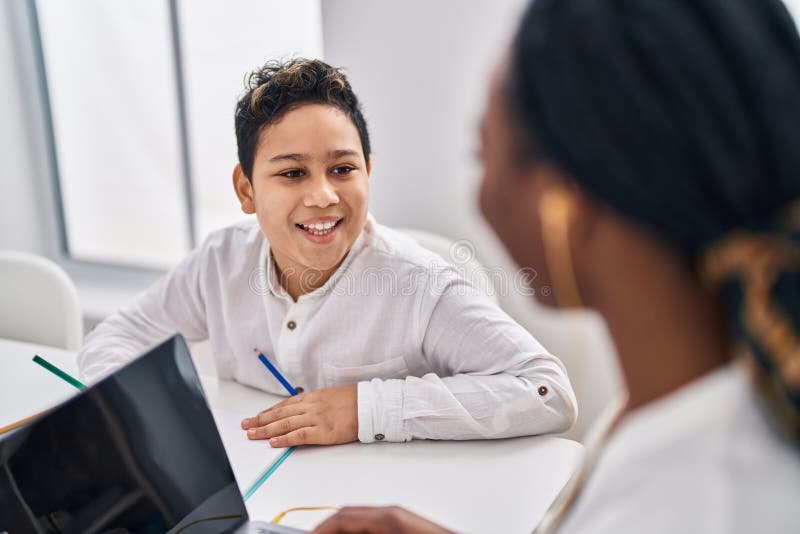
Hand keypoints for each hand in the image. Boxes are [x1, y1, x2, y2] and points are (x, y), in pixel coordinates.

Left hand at [241, 385, 357, 446]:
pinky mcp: (323, 431)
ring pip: (285, 425)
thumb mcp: (330, 397)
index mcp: (312, 397)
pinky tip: (273, 442)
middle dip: (261, 420)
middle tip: (246, 426)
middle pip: (280, 414)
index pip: (284, 405)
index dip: (268, 412)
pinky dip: (284, 439)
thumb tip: (302, 410)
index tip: (256, 416)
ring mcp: (316, 418)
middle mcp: (310, 406)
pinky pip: (299, 436)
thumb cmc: (353, 402)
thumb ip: (315, 403)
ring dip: (266, 430)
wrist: (370, 406)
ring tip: (252, 435)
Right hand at [311, 506, 451, 533]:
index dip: (321, 529)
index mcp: (387, 516)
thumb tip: (337, 531)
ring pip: (362, 523)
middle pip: (349, 517)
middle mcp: (393, 514)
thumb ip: (357, 533)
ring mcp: (399, 520)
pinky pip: (375, 528)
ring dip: (346, 533)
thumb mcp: (386, 530)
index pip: (342, 516)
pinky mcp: (406, 528)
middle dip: (330, 531)